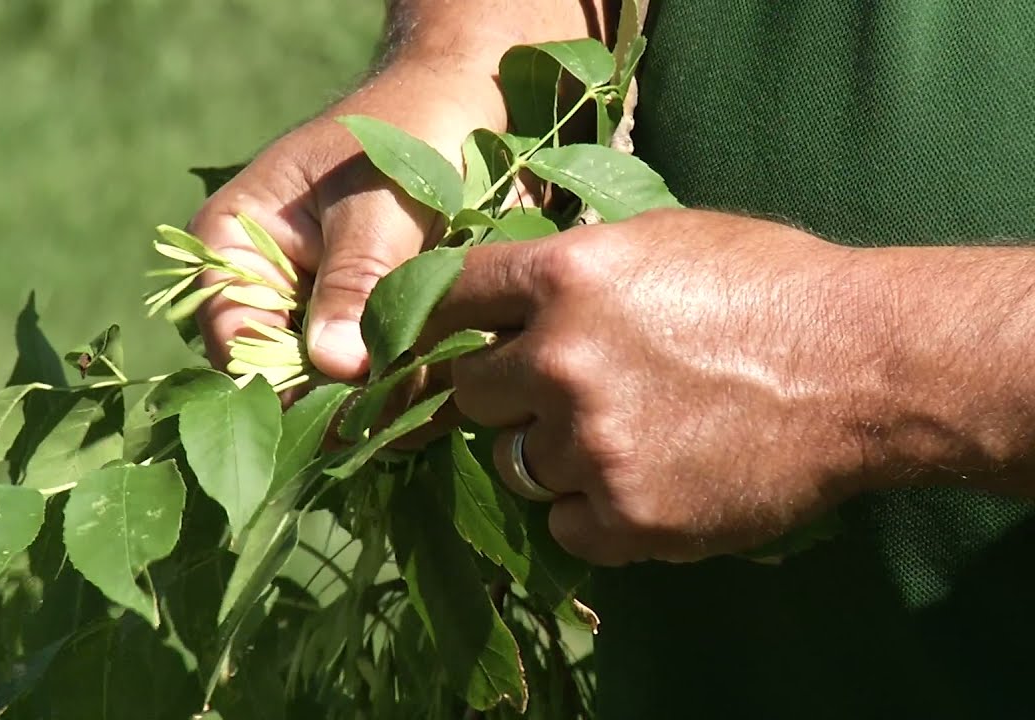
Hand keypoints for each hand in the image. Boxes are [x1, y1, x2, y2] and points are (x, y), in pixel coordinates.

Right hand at [189, 59, 506, 380]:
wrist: (459, 109)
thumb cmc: (406, 134)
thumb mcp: (378, 207)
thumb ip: (354, 282)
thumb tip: (334, 366)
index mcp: (231, 240)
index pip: (231, 334)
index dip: (274, 382)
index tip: (334, 410)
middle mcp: (260, 282)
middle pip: (273, 368)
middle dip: (325, 400)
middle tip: (382, 421)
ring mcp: (307, 305)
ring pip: (320, 379)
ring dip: (363, 399)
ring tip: (412, 410)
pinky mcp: (355, 321)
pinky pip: (362, 371)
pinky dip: (391, 386)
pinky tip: (428, 399)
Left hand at [426, 208, 895, 564]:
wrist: (864, 367)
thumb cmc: (772, 287)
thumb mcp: (662, 239)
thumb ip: (575, 271)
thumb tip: (513, 298)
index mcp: (564, 275)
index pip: (446, 298)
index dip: (431, 325)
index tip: (427, 348)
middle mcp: (559, 359)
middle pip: (469, 393)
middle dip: (503, 396)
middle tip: (559, 395)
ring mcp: (590, 443)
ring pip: (515, 465)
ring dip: (550, 456)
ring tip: (620, 438)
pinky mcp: (626, 515)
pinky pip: (564, 526)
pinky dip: (592, 514)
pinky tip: (641, 485)